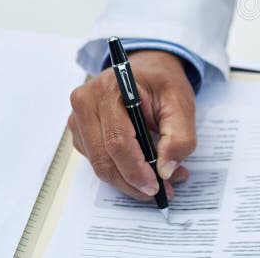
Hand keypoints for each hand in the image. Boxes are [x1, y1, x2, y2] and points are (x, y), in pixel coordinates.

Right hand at [68, 50, 196, 200]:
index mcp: (109, 90)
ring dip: (129, 180)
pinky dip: (121, 172)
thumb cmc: (163, 81)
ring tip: (161, 180)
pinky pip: (98, 161)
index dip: (136, 169)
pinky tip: (144, 170)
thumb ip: (179, 136)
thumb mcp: (181, 102)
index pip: (117, 141)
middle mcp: (85, 103)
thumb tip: (166, 170)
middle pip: (104, 159)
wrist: (148, 68)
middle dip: (133, 181)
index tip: (156, 186)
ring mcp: (78, 118)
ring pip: (99, 164)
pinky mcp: (81, 132)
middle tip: (163, 191)